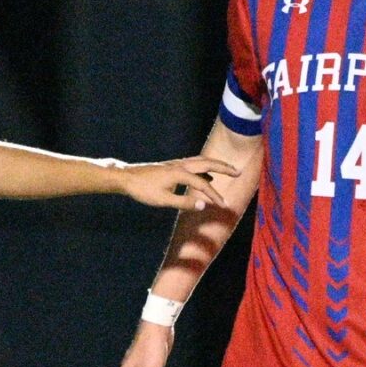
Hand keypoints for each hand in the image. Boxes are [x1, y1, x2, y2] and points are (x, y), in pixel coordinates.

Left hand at [116, 157, 239, 210]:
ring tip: (228, 170)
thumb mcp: (163, 200)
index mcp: (180, 173)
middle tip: (239, 171)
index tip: (224, 205)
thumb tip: (203, 205)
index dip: (215, 196)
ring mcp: (176, 164)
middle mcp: (181, 165)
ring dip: (216, 165)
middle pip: (207, 163)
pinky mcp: (172, 166)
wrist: (126, 177)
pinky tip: (206, 177)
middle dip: (224, 167)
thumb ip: (184, 202)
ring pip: (201, 161)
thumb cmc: (143, 190)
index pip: (204, 185)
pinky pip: (194, 164)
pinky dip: (204, 168)